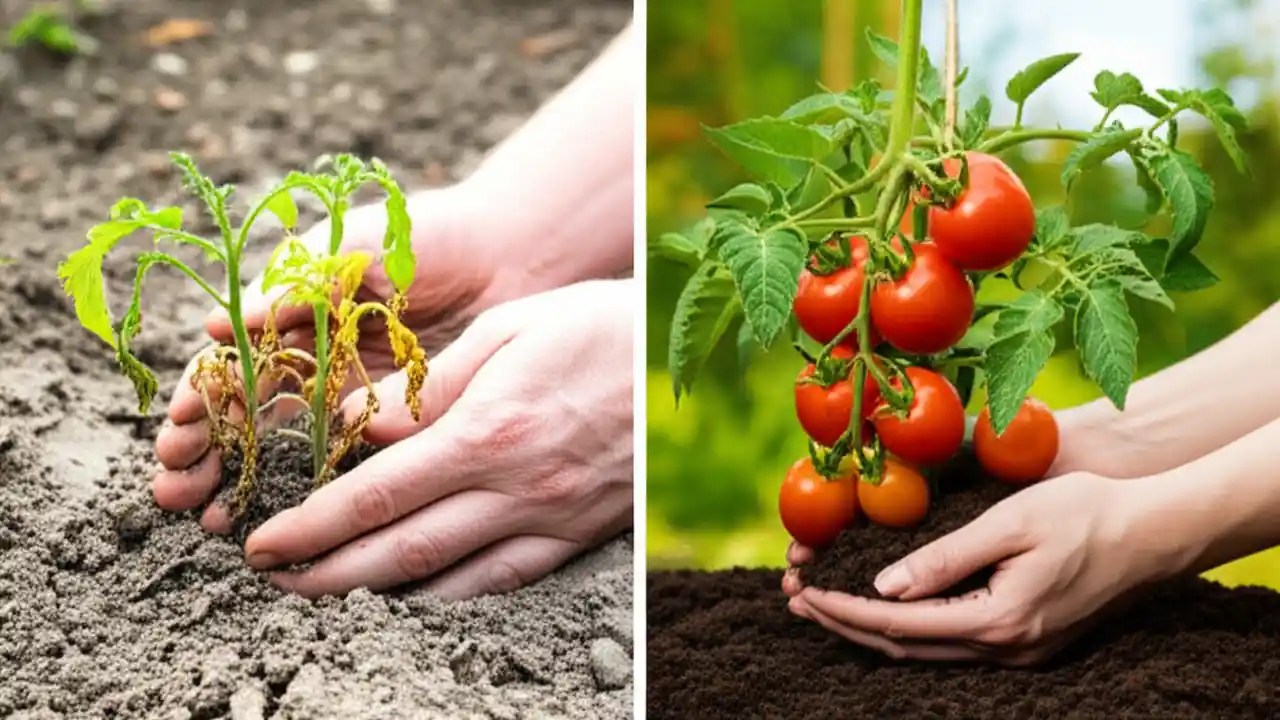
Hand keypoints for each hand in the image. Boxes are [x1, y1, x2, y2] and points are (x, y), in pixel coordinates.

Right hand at [151, 182, 511, 523]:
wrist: (508, 253)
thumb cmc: (425, 236)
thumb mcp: (352, 249)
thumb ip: (293, 285)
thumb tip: (216, 325)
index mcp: (292, 315)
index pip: (229, 363)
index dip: (200, 396)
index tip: (179, 427)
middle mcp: (313, 361)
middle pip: (242, 414)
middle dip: (202, 454)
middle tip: (173, 491)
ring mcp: (350, 394)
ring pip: (281, 446)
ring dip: (237, 483)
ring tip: (205, 519)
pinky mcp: (393, 420)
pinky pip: (343, 460)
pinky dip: (307, 491)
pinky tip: (278, 520)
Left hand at [163, 277, 632, 598]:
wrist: (679, 358)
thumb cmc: (592, 326)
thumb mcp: (508, 330)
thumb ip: (430, 386)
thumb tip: (356, 422)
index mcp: (487, 431)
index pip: (377, 495)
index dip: (313, 526)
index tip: (264, 540)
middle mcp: (515, 488)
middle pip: (401, 551)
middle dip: (326, 573)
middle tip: (272, 579)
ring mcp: (549, 518)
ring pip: (448, 578)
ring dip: (375, 595)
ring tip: (323, 594)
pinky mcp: (577, 534)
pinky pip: (504, 581)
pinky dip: (450, 598)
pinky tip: (413, 600)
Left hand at [783, 473, 1181, 665]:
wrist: (1154, 533)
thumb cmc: (1084, 512)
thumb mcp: (1009, 524)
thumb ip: (944, 558)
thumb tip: (884, 588)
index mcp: (996, 620)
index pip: (896, 623)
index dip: (843, 609)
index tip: (804, 591)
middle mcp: (1006, 649)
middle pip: (904, 647)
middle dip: (845, 624)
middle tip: (797, 601)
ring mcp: (1020, 654)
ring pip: (927, 653)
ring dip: (872, 631)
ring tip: (828, 608)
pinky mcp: (1028, 644)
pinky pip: (952, 647)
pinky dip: (910, 632)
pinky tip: (887, 614)